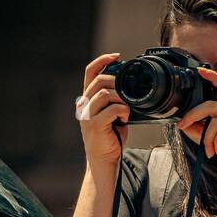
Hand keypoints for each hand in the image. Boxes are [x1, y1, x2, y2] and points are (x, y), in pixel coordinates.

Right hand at [75, 53, 130, 170]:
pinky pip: (111, 109)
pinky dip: (122, 110)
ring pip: (104, 93)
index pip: (90, 72)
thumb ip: (116, 101)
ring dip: (121, 98)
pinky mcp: (95, 125)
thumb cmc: (110, 138)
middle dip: (117, 82)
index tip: (116, 56)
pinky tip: (126, 116)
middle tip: (128, 92)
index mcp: (88, 98)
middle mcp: (84, 104)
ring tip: (128, 107)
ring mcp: (88, 114)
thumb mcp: (113, 115)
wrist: (104, 159)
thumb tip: (132, 89)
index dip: (102, 60)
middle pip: (99, 80)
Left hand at [175, 68, 216, 181]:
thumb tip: (183, 125)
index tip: (199, 71)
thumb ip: (200, 132)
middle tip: (182, 126)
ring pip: (215, 121)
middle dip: (192, 115)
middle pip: (210, 105)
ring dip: (207, 138)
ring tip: (208, 150)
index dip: (212, 77)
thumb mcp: (214, 142)